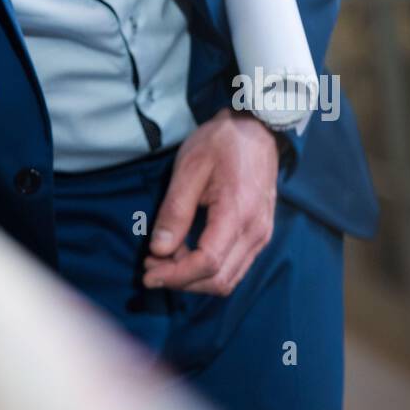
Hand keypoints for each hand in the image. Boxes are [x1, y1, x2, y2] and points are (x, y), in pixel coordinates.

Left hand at [142, 106, 279, 295]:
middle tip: (150, 266)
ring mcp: (261, 236)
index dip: (175, 275)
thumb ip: (175, 211)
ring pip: (228, 279)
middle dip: (181, 280)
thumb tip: (159, 250)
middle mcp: (256, 232)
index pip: (207, 263)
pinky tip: (186, 252)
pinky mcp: (260, 235)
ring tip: (164, 259)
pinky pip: (235, 267)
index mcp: (238, 213)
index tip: (148, 273)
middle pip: (218, 280)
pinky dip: (208, 270)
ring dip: (194, 279)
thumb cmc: (220, 142)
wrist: (256, 128)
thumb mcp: (189, 168)